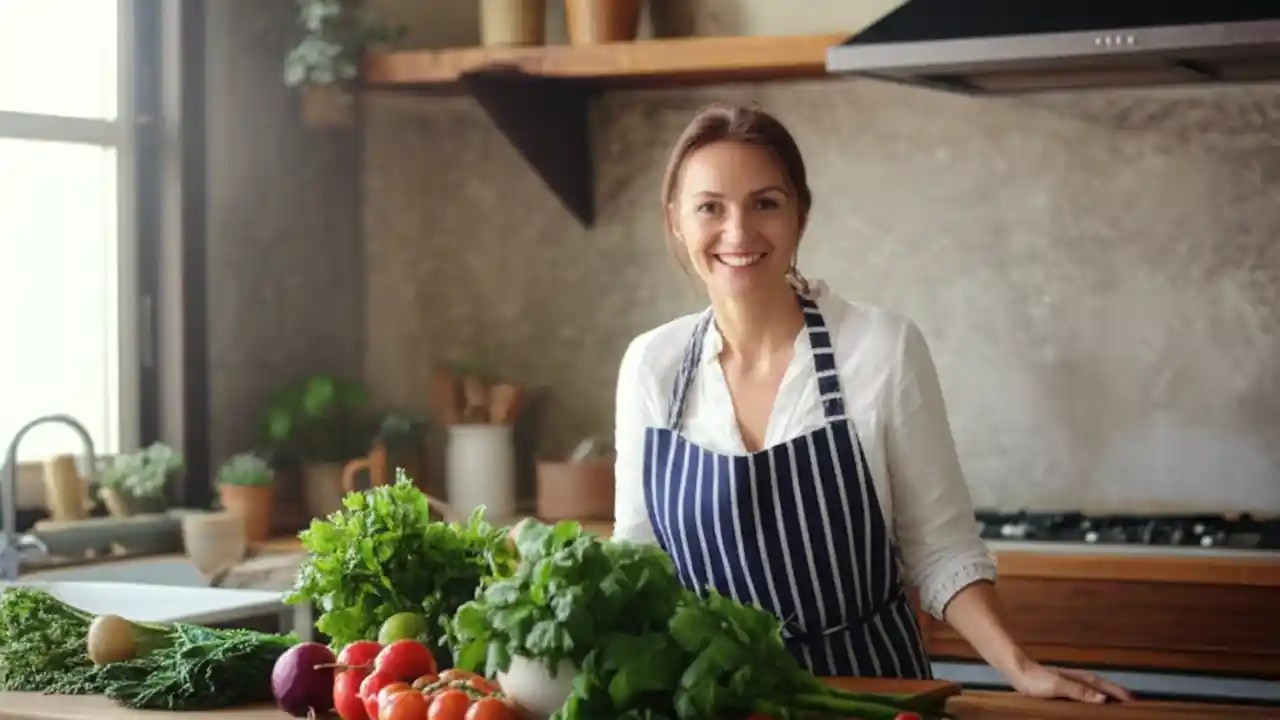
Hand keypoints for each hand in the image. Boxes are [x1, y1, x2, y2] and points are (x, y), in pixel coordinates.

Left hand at [1009, 660, 1133, 703]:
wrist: (1016, 671)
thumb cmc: (1035, 680)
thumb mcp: (1058, 686)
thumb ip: (1079, 691)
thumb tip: (1102, 698)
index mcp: (1078, 678)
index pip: (1103, 685)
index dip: (1117, 692)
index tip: (1132, 699)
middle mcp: (1075, 677)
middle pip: (1100, 684)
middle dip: (1115, 691)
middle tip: (1131, 700)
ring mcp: (1067, 680)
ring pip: (1092, 686)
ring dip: (1104, 692)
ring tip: (1115, 700)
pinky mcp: (1059, 685)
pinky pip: (1081, 690)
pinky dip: (1090, 694)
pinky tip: (1088, 699)